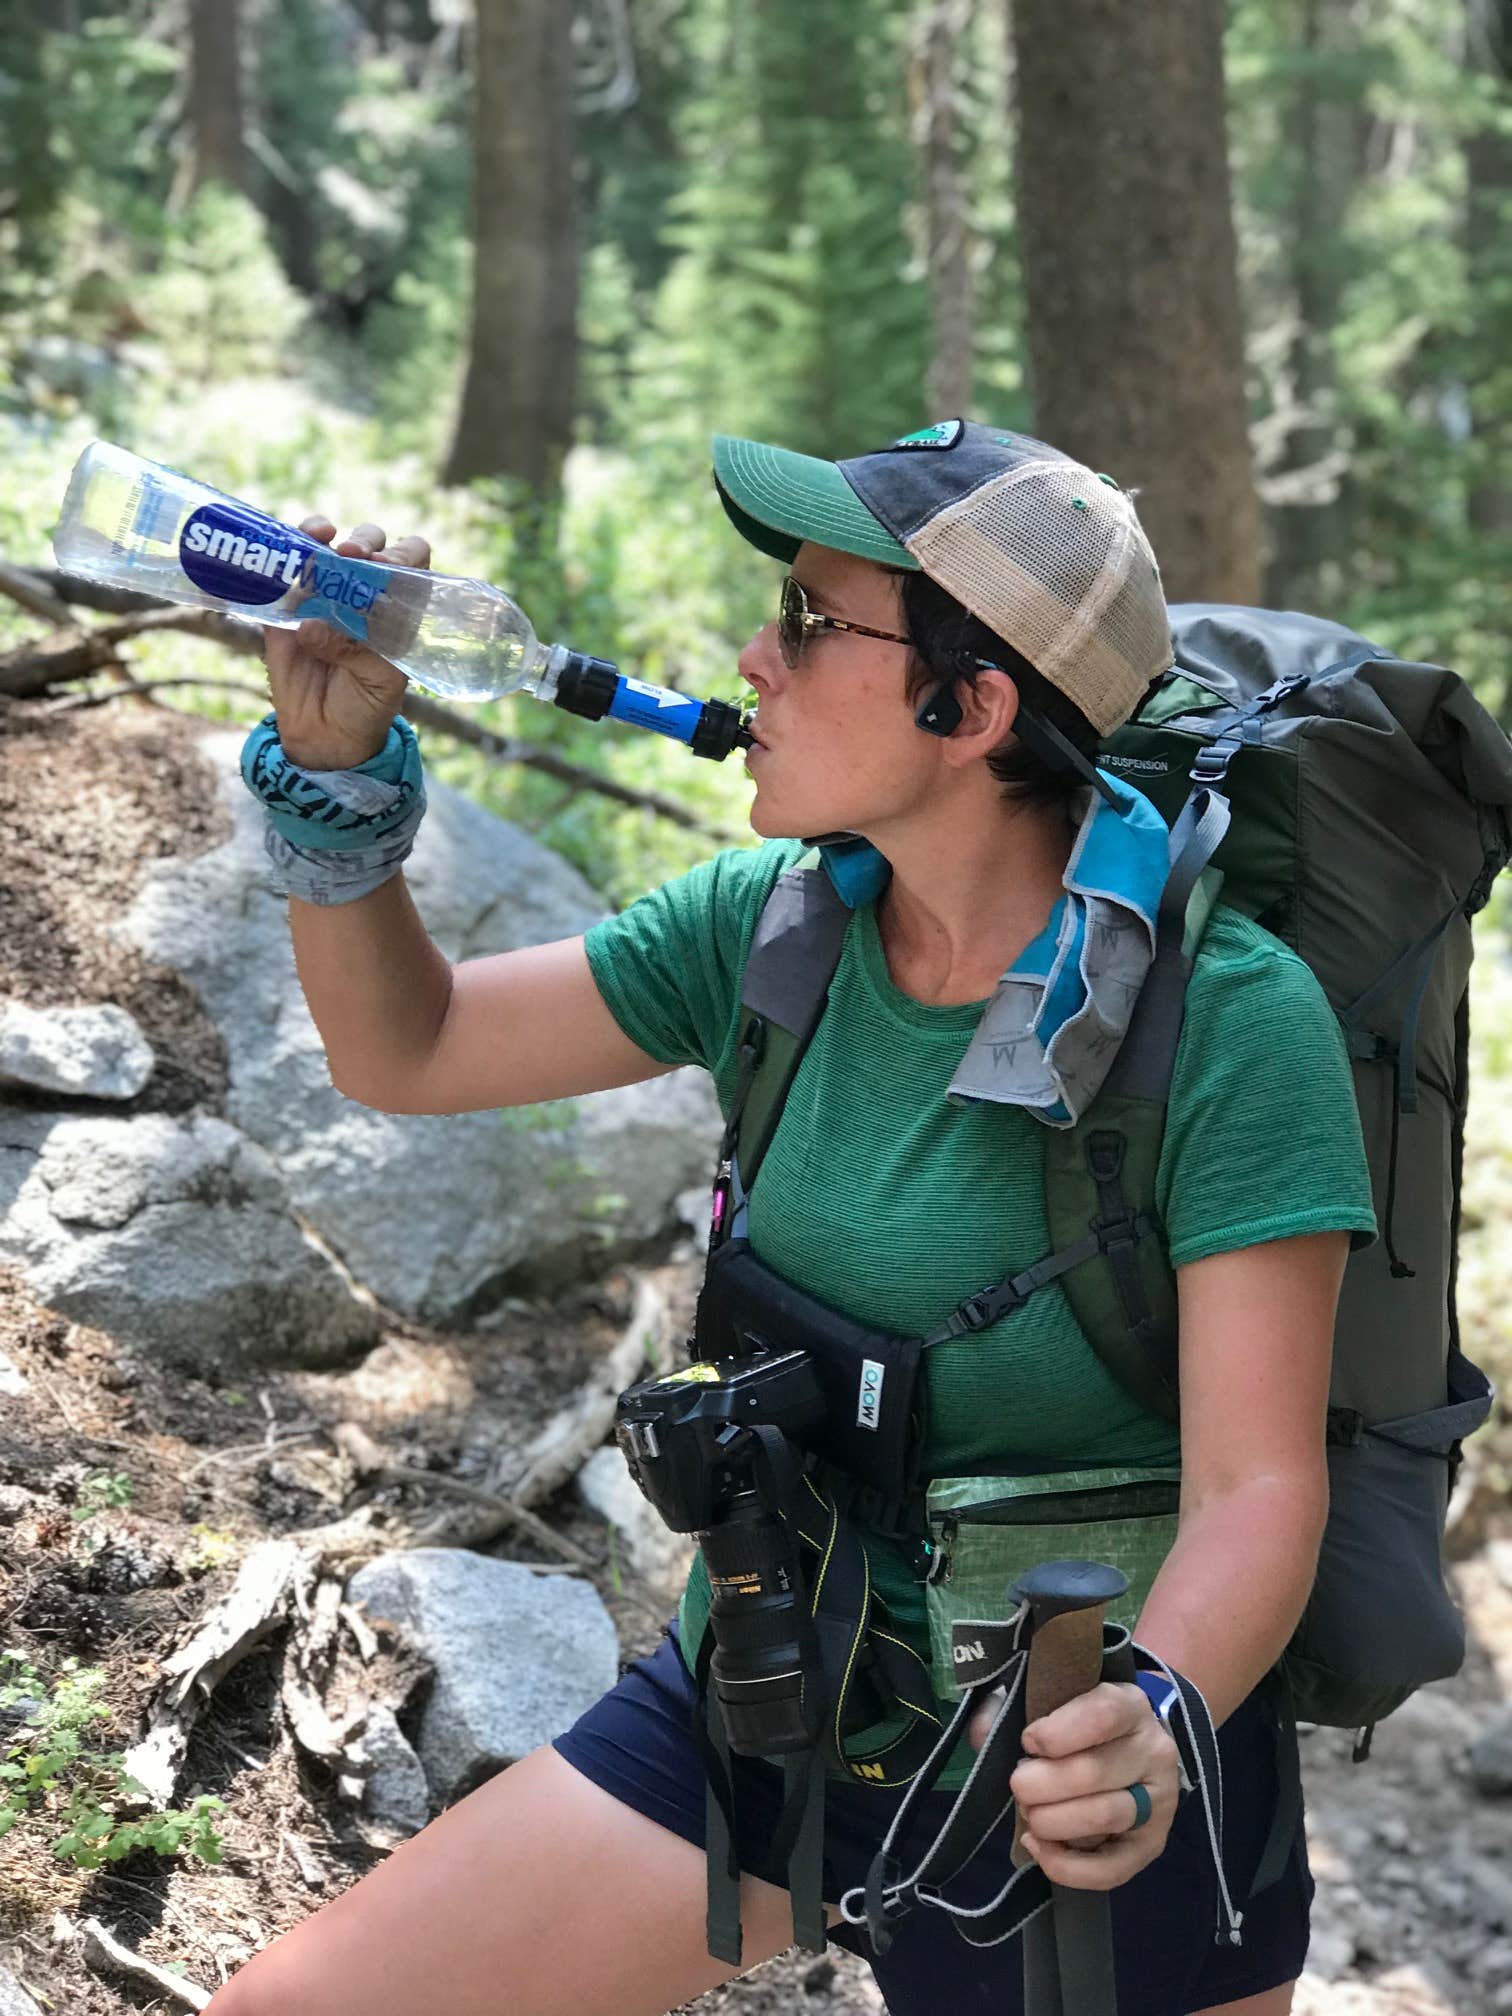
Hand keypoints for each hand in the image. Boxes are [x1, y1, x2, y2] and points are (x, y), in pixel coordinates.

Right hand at [263, 518, 430, 770]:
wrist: (325, 734)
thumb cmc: (367, 705)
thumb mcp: (380, 681)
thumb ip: (354, 650)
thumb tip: (311, 626)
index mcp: (397, 607)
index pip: (411, 561)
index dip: (403, 555)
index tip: (387, 568)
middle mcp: (362, 591)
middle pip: (368, 543)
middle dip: (363, 541)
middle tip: (354, 557)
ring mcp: (323, 593)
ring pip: (325, 543)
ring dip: (323, 533)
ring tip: (325, 546)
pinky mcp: (286, 604)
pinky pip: (284, 567)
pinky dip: (286, 550)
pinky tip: (293, 550)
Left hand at [967, 1680, 1181, 1889]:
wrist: (1128, 1752)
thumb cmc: (1078, 1723)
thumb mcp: (1051, 1699)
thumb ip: (1011, 1704)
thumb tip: (982, 1732)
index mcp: (1130, 1705)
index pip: (1101, 1715)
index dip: (1056, 1733)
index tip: (1028, 1741)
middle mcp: (1154, 1751)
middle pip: (1093, 1772)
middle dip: (1040, 1784)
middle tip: (1020, 1784)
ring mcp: (1159, 1802)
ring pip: (1104, 1817)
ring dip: (1052, 1821)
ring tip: (1029, 1814)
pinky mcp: (1152, 1846)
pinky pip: (1112, 1870)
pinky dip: (1067, 1867)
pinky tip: (1038, 1847)